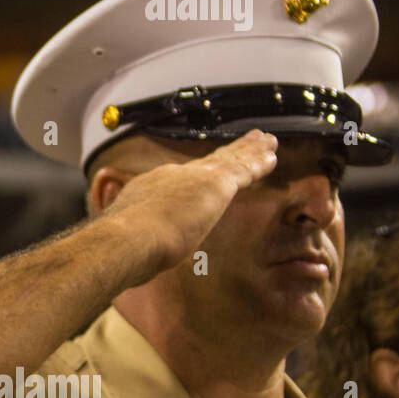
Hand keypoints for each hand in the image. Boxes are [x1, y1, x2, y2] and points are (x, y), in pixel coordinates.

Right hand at [102, 130, 278, 284]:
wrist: (127, 238)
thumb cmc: (127, 247)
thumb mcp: (134, 240)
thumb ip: (143, 241)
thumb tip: (143, 257)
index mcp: (151, 188)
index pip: (181, 177)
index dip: (199, 171)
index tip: (210, 165)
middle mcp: (172, 176)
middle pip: (208, 161)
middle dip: (228, 151)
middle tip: (246, 140)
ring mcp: (194, 178)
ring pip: (230, 159)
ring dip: (249, 149)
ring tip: (266, 140)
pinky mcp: (216, 184)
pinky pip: (244, 169)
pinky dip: (258, 162)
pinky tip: (271, 155)